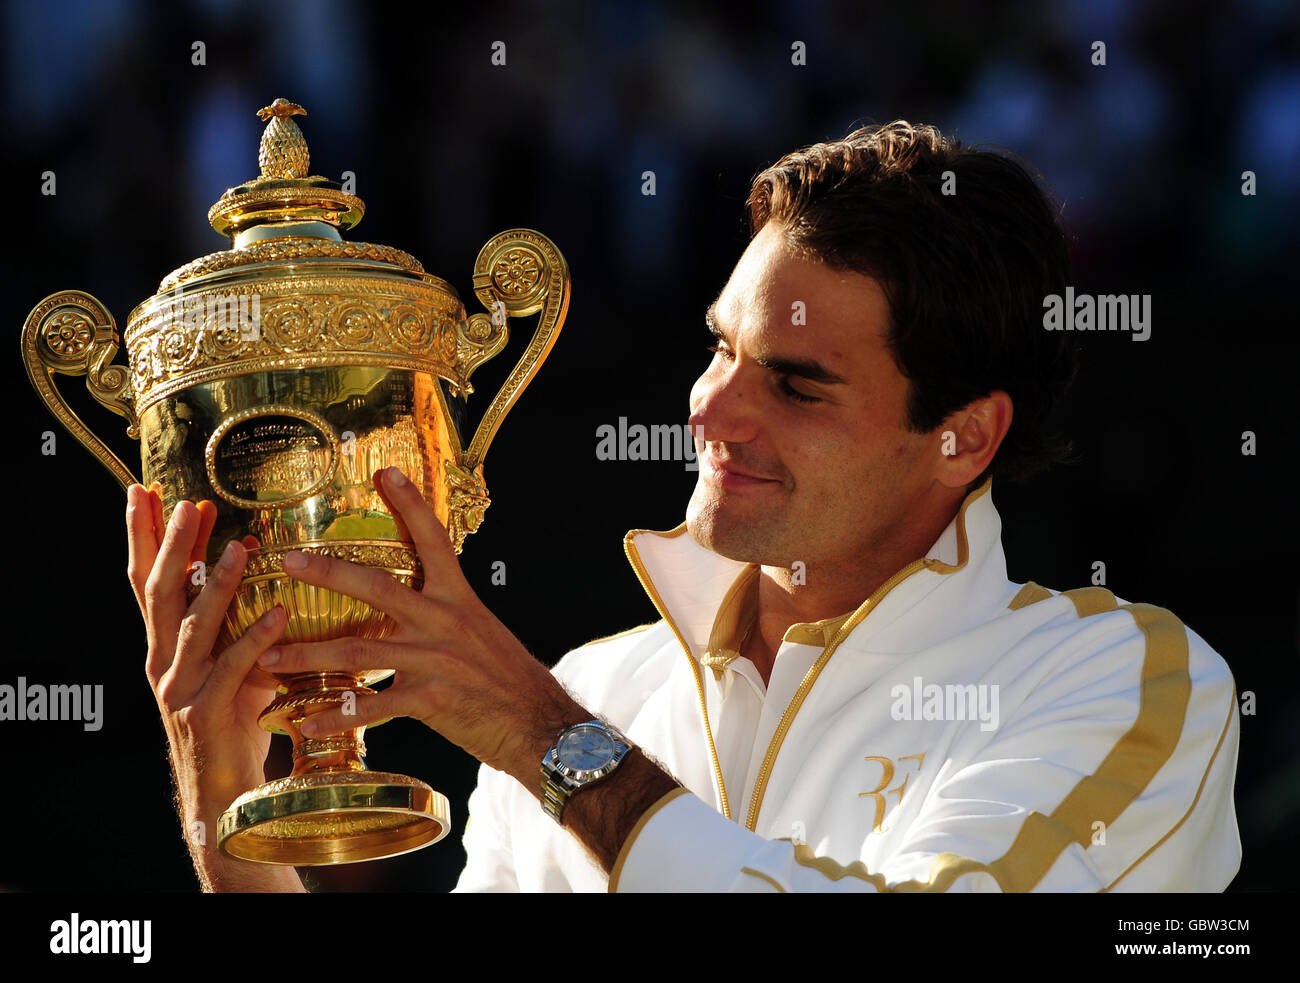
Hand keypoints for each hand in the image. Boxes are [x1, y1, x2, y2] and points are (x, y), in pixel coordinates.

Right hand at [126, 485, 285, 847]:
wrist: (223, 793)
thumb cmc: (230, 720)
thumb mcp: (225, 658)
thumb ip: (229, 613)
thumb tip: (246, 552)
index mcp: (163, 646)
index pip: (145, 581)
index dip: (142, 537)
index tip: (143, 492)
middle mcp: (163, 663)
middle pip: (160, 594)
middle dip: (170, 546)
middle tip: (183, 504)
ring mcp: (181, 688)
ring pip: (194, 626)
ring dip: (216, 585)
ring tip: (237, 547)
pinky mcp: (208, 713)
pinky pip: (235, 669)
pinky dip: (256, 639)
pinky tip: (280, 613)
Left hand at [258, 467, 585, 786]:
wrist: (540, 722)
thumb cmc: (509, 677)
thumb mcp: (481, 629)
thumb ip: (444, 613)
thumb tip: (413, 601)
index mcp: (459, 598)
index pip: (433, 541)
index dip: (411, 506)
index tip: (386, 474)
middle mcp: (444, 622)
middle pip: (378, 589)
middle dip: (328, 573)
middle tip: (288, 560)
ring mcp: (435, 660)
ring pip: (360, 651)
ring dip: (310, 655)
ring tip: (270, 657)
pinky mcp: (430, 700)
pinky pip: (373, 707)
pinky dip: (337, 716)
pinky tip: (307, 720)